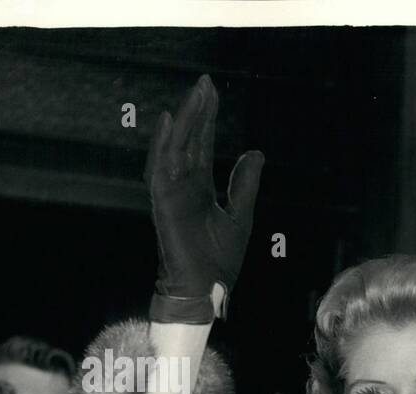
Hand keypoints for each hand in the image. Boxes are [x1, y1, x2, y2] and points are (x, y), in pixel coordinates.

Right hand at [145, 74, 263, 320]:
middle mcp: (184, 185)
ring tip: (194, 96)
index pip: (201, 145)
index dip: (206, 119)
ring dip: (183, 122)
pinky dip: (163, 146)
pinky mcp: (164, 203)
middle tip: (205, 83)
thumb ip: (245, 185)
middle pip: (188, 140)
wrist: (204, 288)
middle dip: (196, 112)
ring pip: (175, 148)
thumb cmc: (219, 259)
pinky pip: (160, 168)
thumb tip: (255, 153)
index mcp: (201, 187)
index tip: (211, 92)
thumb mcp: (240, 215)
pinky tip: (167, 123)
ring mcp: (172, 192)